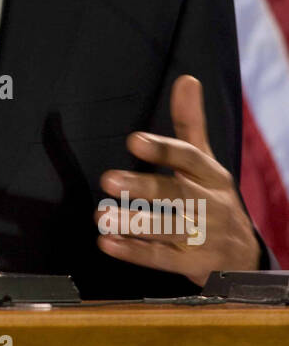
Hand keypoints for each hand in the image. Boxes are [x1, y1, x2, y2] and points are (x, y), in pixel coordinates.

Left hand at [94, 74, 259, 286]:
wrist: (243, 257)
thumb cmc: (214, 201)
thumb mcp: (207, 163)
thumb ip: (191, 124)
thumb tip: (186, 79)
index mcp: (213, 176)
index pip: (190, 158)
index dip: (163, 149)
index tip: (134, 140)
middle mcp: (211, 205)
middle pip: (178, 195)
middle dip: (144, 187)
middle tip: (108, 179)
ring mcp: (204, 238)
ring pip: (168, 229)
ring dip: (133, 222)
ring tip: (101, 214)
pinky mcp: (194, 267)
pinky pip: (162, 260)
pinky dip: (134, 253)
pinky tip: (107, 243)